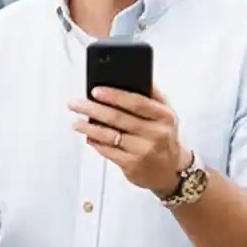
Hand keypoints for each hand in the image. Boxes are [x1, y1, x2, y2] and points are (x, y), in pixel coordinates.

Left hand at [69, 85, 189, 195]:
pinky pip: (108, 151)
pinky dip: (96, 143)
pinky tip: (88, 137)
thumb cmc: (163, 137)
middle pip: (118, 118)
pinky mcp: (132, 165)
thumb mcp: (165, 114)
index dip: (114, 96)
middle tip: (75, 104)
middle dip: (93, 109)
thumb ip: (152, 95)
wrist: (170, 170)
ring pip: (110, 136)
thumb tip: (131, 75)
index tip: (95, 91)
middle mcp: (155, 133)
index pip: (136, 102)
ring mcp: (143, 150)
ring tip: (76, 122)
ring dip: (89, 128)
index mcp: (164, 116)